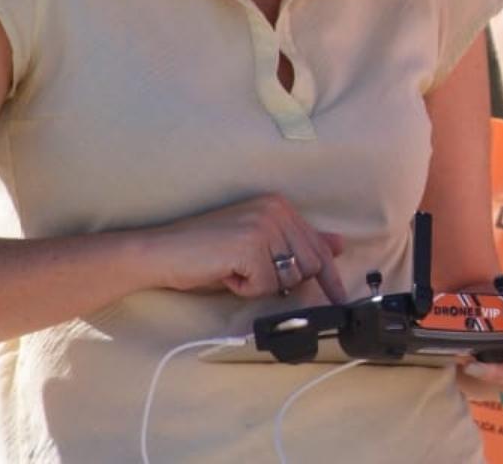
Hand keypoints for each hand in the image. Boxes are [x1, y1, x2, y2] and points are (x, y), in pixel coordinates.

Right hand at [140, 193, 348, 303]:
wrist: (162, 251)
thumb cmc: (206, 250)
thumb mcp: (257, 242)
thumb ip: (296, 242)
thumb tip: (338, 246)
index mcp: (280, 206)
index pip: (318, 247)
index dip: (329, 277)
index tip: (340, 297)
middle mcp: (277, 210)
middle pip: (307, 266)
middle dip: (280, 280)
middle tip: (246, 271)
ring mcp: (265, 227)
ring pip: (288, 279)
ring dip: (259, 284)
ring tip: (233, 268)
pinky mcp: (251, 248)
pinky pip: (264, 287)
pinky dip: (244, 289)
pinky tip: (225, 272)